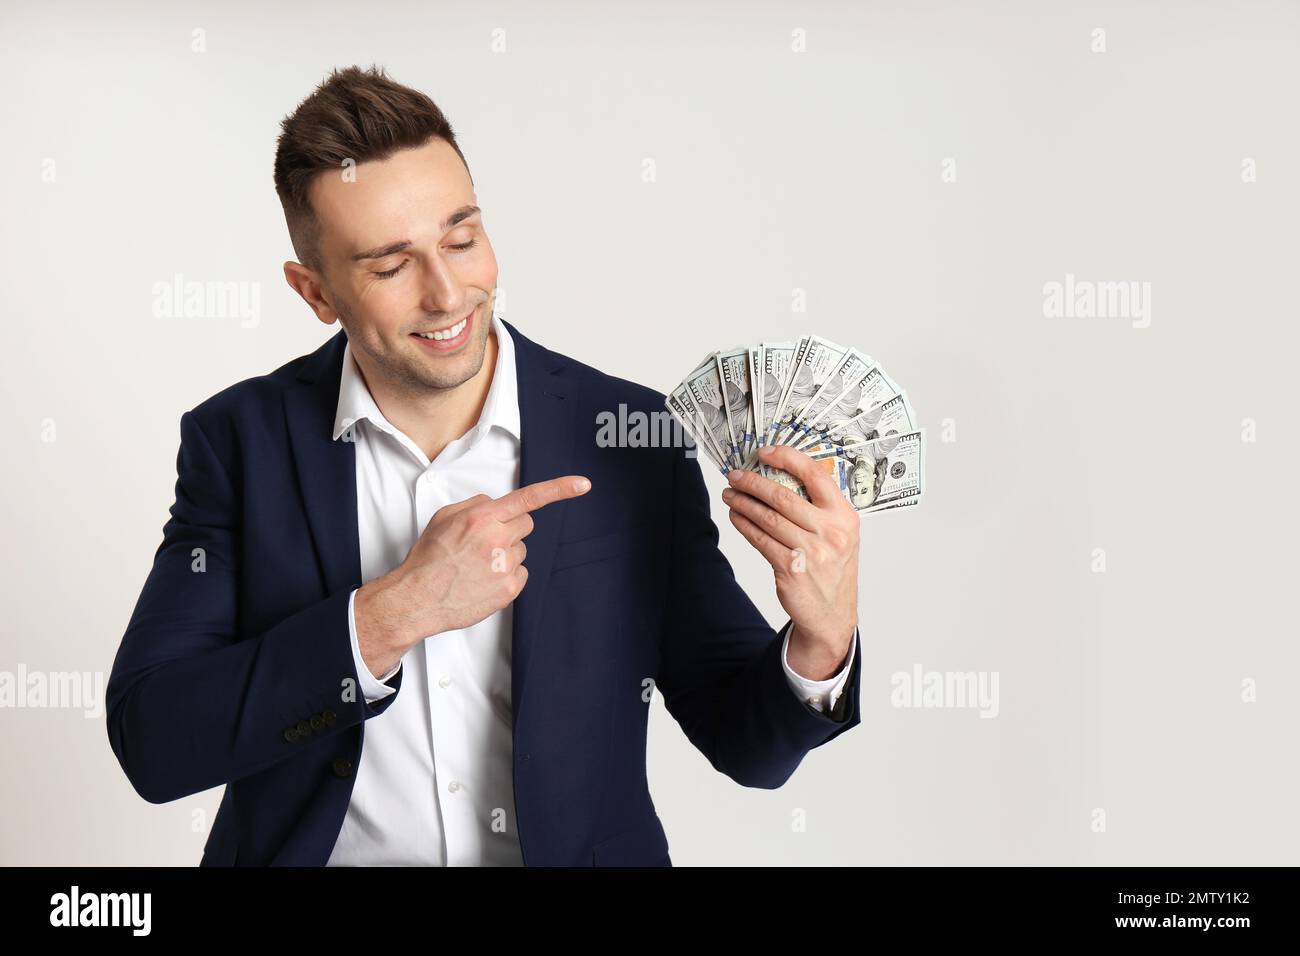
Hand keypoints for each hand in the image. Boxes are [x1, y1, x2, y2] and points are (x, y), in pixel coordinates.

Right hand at [354, 475, 591, 675]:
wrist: (418, 598)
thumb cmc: (428, 559)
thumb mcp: (444, 518)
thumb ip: (474, 505)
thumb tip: (494, 504)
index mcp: (482, 518)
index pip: (528, 498)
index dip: (559, 489)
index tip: (582, 484)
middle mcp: (497, 539)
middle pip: (525, 524)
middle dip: (510, 529)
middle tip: (485, 542)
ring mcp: (505, 565)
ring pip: (521, 550)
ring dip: (505, 554)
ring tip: (477, 566)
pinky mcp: (509, 588)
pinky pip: (520, 573)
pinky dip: (506, 575)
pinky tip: (483, 580)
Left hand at [721, 445, 858, 678]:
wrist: (832, 614)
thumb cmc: (833, 568)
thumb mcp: (841, 534)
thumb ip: (820, 507)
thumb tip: (782, 476)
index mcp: (845, 516)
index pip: (815, 475)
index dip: (787, 458)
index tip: (764, 452)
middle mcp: (831, 532)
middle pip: (783, 496)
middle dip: (753, 482)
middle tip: (736, 475)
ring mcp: (811, 552)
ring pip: (767, 518)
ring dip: (743, 503)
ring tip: (730, 494)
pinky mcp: (790, 570)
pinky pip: (760, 540)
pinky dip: (744, 525)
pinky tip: (736, 517)